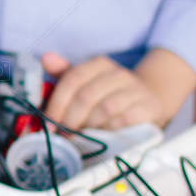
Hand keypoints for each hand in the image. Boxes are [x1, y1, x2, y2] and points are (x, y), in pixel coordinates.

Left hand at [41, 49, 195, 130]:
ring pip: (105, 108)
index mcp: (100, 64)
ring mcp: (135, 90)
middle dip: (70, 119)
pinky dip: (108, 130)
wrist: (149, 100)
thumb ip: (64, 73)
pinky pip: (124, 120)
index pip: (73, 79)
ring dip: (88, 126)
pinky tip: (102, 136)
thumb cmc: (109, 94)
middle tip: (64, 134)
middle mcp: (119, 74)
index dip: (57, 104)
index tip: (49, 124)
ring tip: (81, 136)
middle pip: (86, 96)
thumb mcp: (86, 82)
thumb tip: (45, 58)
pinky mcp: (148, 107)